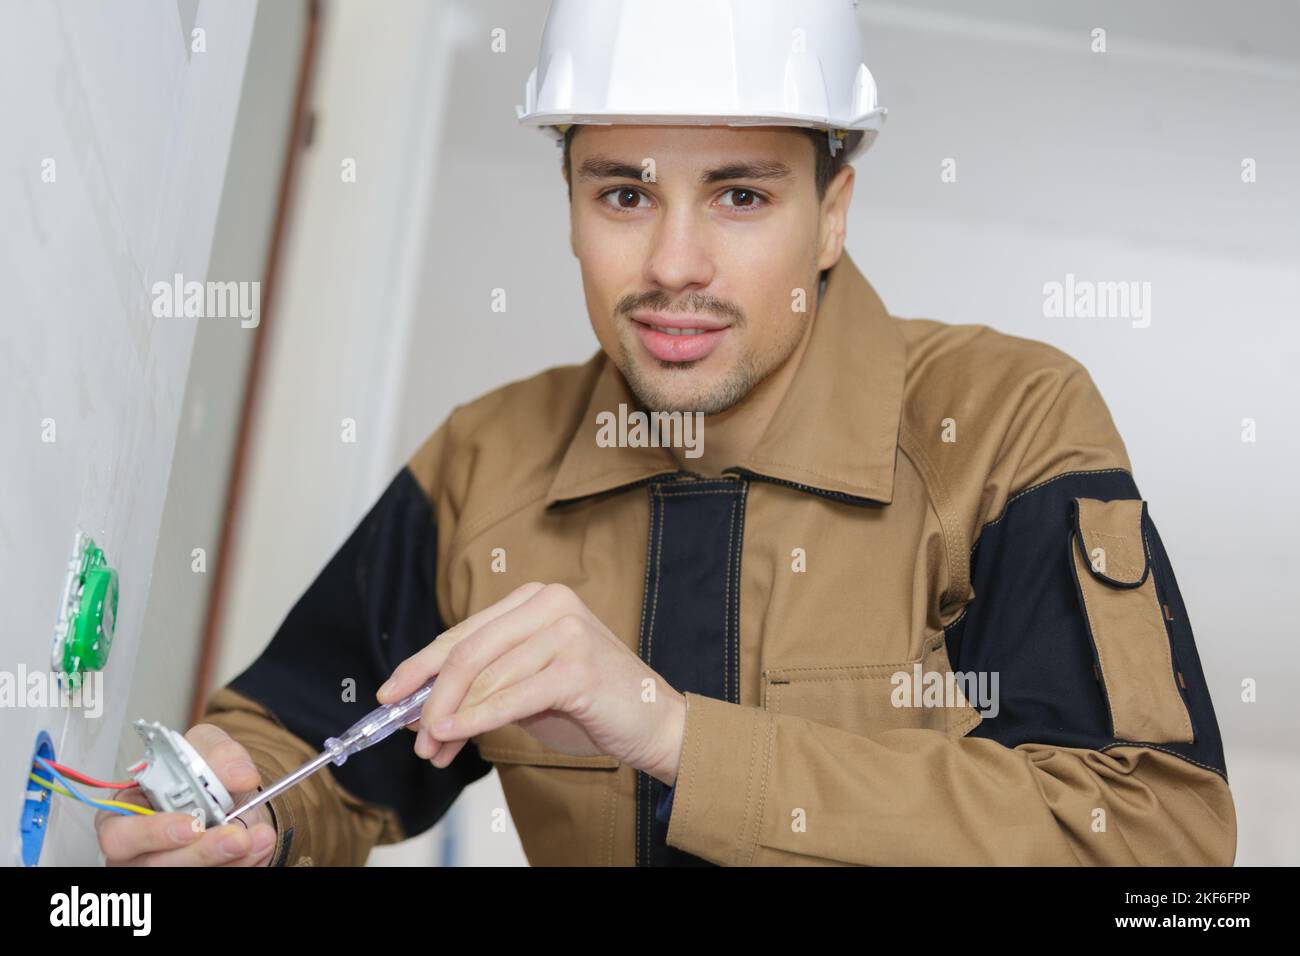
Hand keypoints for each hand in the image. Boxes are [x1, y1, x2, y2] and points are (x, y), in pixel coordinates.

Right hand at [96, 724, 277, 865]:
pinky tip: (259, 848)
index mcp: (125, 814)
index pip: (117, 834)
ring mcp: (163, 870)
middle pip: (152, 866)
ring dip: (226, 861)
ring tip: (259, 838)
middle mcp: (137, 851)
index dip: (151, 833)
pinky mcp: (192, 878)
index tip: (193, 823)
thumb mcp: (207, 750)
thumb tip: (241, 775)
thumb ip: (220, 754)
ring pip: (184, 877)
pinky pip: (214, 880)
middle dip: (197, 853)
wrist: (232, 798)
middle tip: (235, 838)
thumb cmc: (202, 776)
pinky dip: (242, 866)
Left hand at [377, 582, 685, 784]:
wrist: (654, 723)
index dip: (422, 665)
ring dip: (453, 719)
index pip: (464, 632)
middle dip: (432, 697)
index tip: (391, 695)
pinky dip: (478, 718)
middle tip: (413, 736)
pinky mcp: (579, 668)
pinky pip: (513, 697)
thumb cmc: (590, 703)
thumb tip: (420, 708)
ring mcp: (567, 632)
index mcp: (535, 598)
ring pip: (487, 677)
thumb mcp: (527, 685)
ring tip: (436, 749)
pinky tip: (456, 734)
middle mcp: (551, 603)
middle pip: (469, 651)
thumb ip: (483, 685)